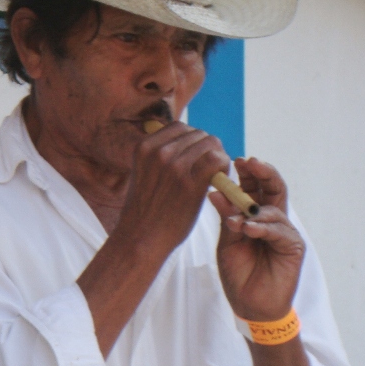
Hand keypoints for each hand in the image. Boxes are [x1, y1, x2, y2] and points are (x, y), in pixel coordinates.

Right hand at [119, 122, 231, 255]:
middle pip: (198, 134)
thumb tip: (188, 142)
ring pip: (211, 143)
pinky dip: (223, 167)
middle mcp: (158, 151)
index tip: (195, 158)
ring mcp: (174, 165)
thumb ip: (160, 156)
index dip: (193, 141)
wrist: (140, 238)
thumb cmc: (145, 210)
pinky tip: (218, 181)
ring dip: (217, 158)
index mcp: (144, 147)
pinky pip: (217, 159)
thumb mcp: (144, 174)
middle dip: (207, 149)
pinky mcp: (190, 182)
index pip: (180, 127)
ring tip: (213, 177)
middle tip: (208, 171)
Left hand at [207, 157, 304, 320]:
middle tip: (249, 163)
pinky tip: (249, 229)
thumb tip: (215, 191)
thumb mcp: (227, 243)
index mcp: (255, 216)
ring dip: (254, 210)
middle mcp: (272, 220)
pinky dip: (264, 228)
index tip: (234, 160)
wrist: (250, 305)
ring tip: (237, 220)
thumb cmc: (239, 273)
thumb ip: (226, 218)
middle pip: (274, 189)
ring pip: (275, 209)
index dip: (247, 173)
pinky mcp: (293, 247)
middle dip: (262, 173)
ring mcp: (285, 232)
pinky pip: (280, 231)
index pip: (255, 188)